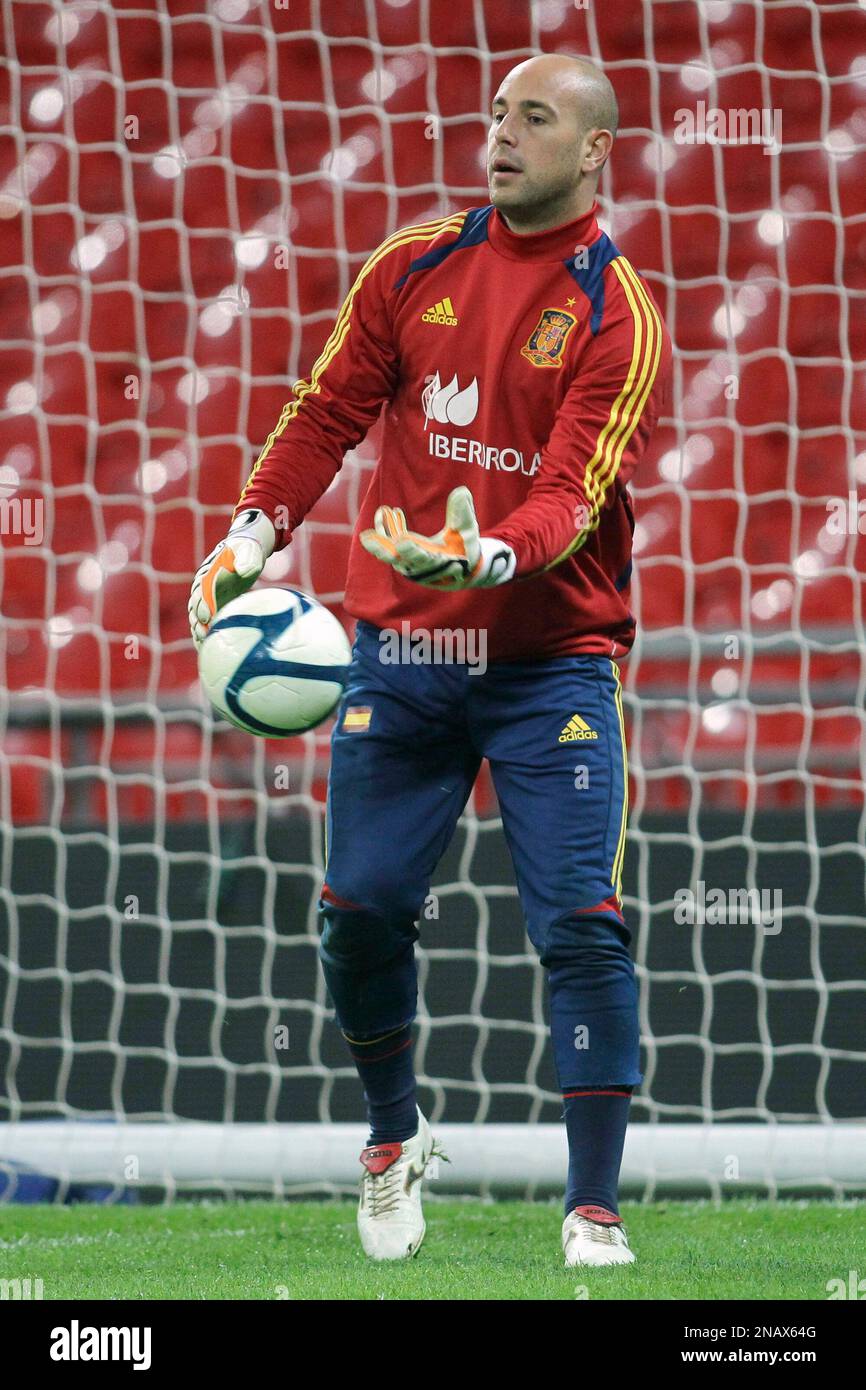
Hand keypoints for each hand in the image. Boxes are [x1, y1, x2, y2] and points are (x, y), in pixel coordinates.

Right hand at [188, 508, 275, 646]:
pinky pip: (207, 622)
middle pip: (196, 606)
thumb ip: (246, 560)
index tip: (206, 616)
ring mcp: (207, 598)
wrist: (244, 551)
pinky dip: (206, 633)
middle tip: (203, 635)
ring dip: (199, 630)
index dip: (203, 603)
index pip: (203, 590)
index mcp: (209, 574)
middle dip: (198, 621)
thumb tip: (244, 570)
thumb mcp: (248, 551)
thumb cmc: (247, 550)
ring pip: (198, 617)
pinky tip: (209, 648)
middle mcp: (203, 587)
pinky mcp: (214, 606)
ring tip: (203, 645)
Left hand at [359, 486, 514, 589]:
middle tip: (367, 538)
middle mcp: (420, 567)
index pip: (422, 558)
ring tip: (371, 525)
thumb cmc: (465, 548)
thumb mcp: (467, 530)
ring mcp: (409, 565)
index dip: (411, 551)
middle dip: (382, 549)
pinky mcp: (403, 560)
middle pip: (397, 560)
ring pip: (389, 553)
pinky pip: (388, 546)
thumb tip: (461, 491)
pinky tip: (384, 512)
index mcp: (438, 562)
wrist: (462, 569)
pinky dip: (384, 531)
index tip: (401, 541)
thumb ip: (463, 513)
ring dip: (379, 538)